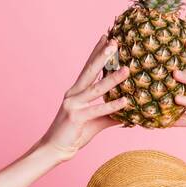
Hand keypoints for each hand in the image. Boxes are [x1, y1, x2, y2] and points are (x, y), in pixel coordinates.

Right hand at [35, 38, 132, 161]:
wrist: (55, 149)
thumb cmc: (74, 135)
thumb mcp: (96, 122)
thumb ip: (111, 115)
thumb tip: (130, 114)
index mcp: (76, 92)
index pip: (88, 68)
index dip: (97, 52)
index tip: (107, 37)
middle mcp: (73, 94)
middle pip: (90, 71)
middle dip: (102, 55)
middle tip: (115, 41)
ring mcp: (73, 104)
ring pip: (96, 89)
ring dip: (112, 79)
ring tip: (126, 69)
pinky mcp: (76, 117)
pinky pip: (97, 110)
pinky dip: (112, 106)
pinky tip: (125, 101)